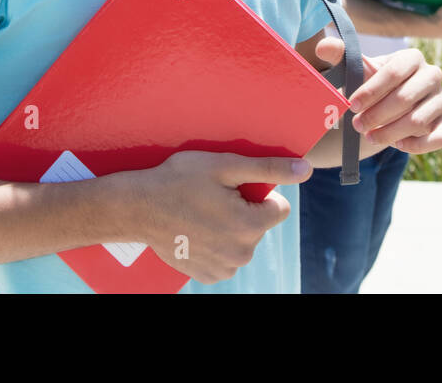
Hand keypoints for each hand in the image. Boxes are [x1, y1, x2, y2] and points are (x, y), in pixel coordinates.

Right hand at [135, 150, 312, 284]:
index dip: (259, 194)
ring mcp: (224, 268)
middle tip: (213, 197)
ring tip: (201, 212)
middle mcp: (241, 253)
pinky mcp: (207, 275)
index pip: (279, 208)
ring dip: (230, 227)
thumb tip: (306, 170)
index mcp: (251, 226)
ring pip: (243, 241)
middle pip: (260, 225)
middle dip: (244, 210)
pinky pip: (226, 257)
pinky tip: (195, 230)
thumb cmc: (178, 180)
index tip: (233, 188)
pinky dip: (216, 244)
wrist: (135, 208)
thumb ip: (269, 169)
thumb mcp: (225, 166)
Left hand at [315, 37, 441, 154]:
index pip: (393, 72)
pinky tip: (398, 145)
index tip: (351, 104)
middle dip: (377, 115)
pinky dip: (416, 145)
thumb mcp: (358, 70)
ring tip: (369, 137)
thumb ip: (341, 55)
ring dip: (390, 133)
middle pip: (405, 98)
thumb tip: (324, 45)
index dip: (371, 90)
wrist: (391, 106)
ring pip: (418, 120)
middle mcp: (433, 75)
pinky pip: (438, 138)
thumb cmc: (373, 85)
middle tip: (356, 125)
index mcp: (413, 58)